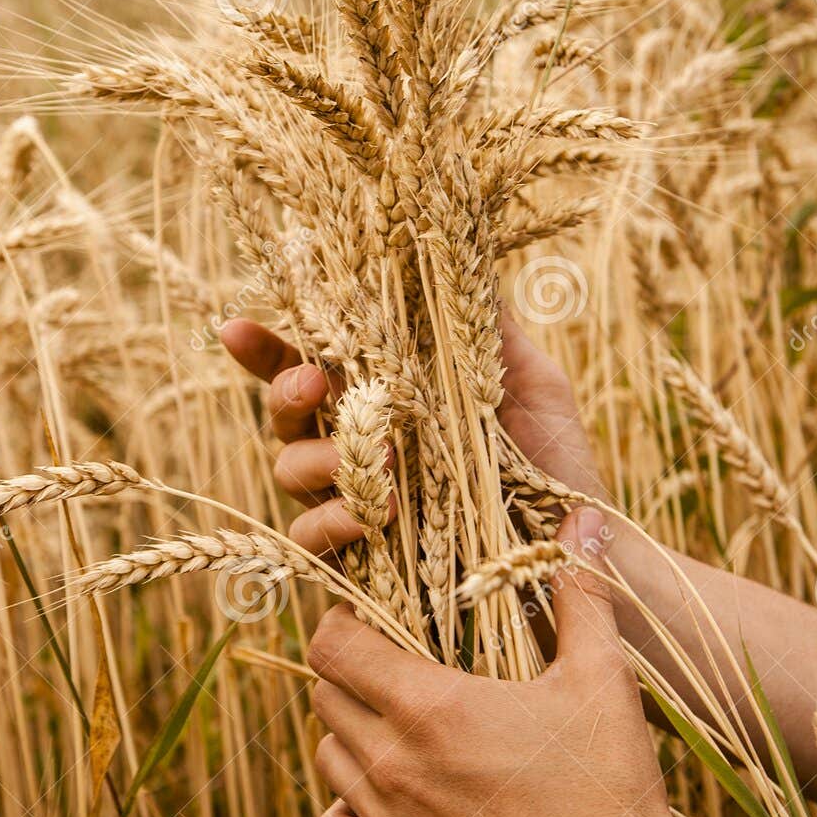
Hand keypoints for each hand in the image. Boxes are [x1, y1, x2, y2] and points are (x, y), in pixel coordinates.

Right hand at [220, 313, 602, 554]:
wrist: (582, 550)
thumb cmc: (558, 464)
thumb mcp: (533, 384)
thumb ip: (486, 330)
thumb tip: (459, 254)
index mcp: (388, 398)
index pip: (312, 364)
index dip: (267, 348)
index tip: (234, 329)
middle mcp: (360, 447)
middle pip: (286, 416)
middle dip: (285, 393)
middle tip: (311, 384)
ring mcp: (356, 503)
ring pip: (291, 472)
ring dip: (317, 460)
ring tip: (377, 457)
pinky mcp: (363, 563)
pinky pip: (316, 539)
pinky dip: (333, 522)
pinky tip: (369, 514)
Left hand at [304, 508, 797, 816]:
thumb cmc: (611, 786)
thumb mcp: (602, 677)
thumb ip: (581, 590)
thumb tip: (583, 518)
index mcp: (430, 705)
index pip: (332, 645)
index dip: (341, 624)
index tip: (367, 620)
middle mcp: (390, 764)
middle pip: (324, 697)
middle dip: (349, 674)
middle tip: (390, 668)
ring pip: (326, 759)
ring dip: (349, 736)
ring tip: (394, 729)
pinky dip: (347, 808)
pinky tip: (387, 798)